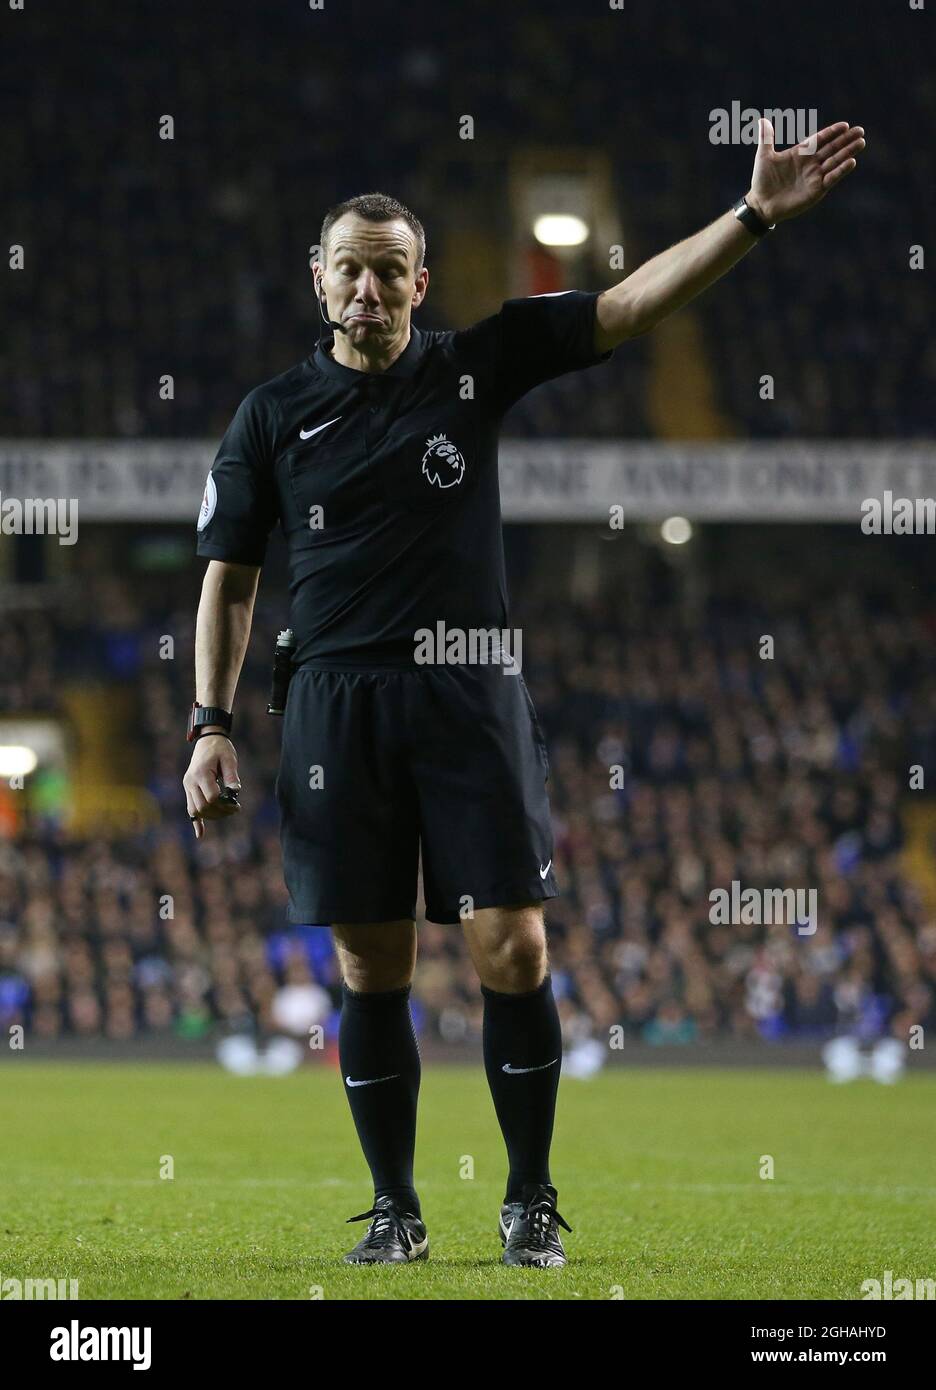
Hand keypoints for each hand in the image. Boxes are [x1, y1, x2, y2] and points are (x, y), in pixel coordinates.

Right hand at [183, 734, 241, 838]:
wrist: (207, 740)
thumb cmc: (221, 749)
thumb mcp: (229, 759)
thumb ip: (231, 776)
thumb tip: (235, 792)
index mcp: (201, 774)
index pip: (211, 797)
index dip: (225, 804)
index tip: (236, 804)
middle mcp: (190, 782)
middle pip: (203, 807)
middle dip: (220, 812)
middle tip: (235, 809)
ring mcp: (188, 786)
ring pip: (196, 810)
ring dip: (212, 816)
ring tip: (227, 813)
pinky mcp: (189, 789)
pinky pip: (190, 808)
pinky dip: (196, 821)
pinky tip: (200, 834)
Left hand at [747, 117, 864, 224]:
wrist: (761, 204)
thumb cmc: (762, 180)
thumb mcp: (764, 157)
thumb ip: (766, 138)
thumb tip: (762, 120)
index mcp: (801, 153)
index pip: (820, 140)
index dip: (832, 132)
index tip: (844, 125)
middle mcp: (811, 164)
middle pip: (832, 149)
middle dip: (846, 140)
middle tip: (860, 131)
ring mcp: (815, 177)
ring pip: (835, 161)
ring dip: (848, 152)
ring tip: (861, 143)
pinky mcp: (817, 190)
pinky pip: (831, 178)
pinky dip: (841, 171)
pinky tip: (851, 162)